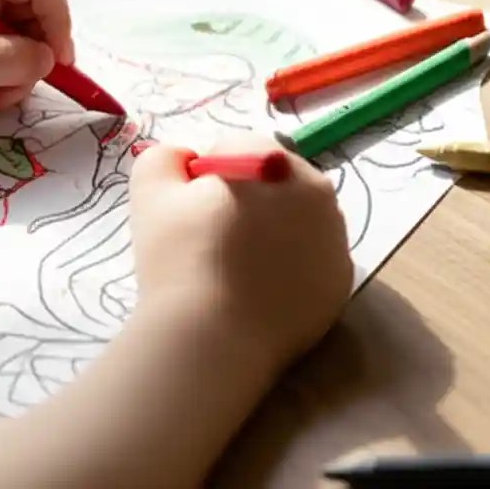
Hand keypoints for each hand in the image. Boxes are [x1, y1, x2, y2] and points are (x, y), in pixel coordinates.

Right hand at [127, 132, 351, 370]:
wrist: (212, 340)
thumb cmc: (179, 259)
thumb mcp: (149, 190)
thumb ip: (164, 156)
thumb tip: (185, 158)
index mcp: (274, 161)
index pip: (235, 149)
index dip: (205, 178)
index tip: (190, 213)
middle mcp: (318, 192)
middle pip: (273, 182)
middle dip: (245, 200)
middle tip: (211, 240)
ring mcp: (336, 240)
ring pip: (296, 220)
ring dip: (270, 231)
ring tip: (234, 268)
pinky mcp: (340, 284)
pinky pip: (309, 260)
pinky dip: (288, 268)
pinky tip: (257, 291)